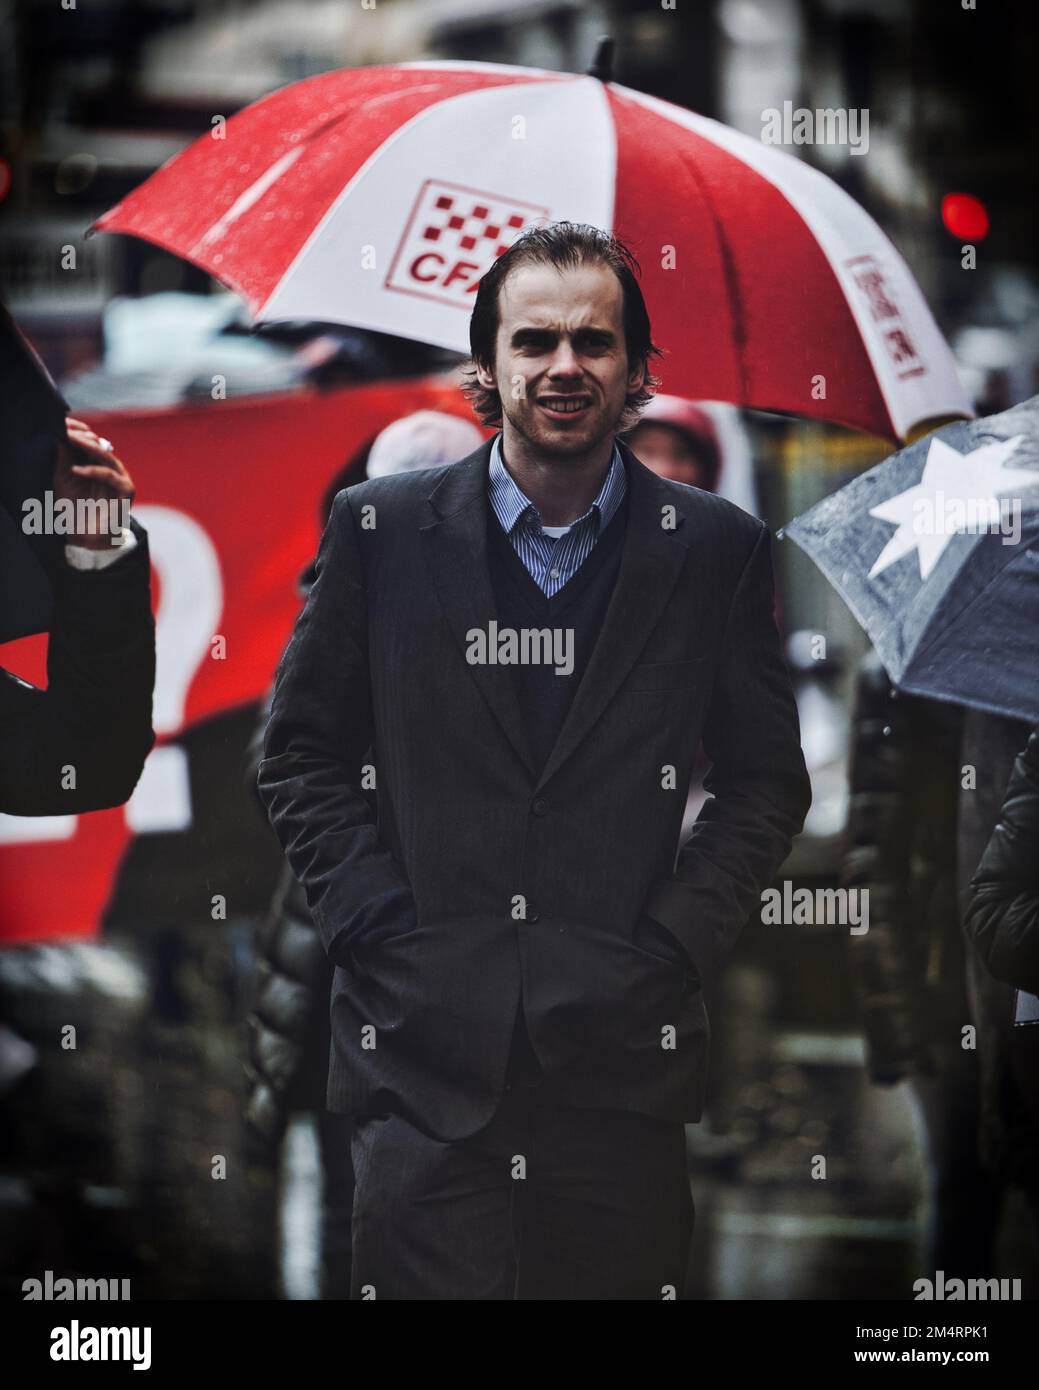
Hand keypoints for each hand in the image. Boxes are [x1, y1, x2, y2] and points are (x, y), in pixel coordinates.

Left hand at [54, 417, 135, 550]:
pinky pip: (110, 475)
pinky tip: (76, 469)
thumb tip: (59, 433)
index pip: (90, 440)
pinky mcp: (126, 490)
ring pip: (106, 455)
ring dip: (87, 446)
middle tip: (65, 428)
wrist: (86, 536)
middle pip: (98, 444)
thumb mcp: (64, 477)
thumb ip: (64, 457)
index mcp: (98, 462)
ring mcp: (121, 478)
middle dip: (81, 435)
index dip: (77, 431)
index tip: (58, 423)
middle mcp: (111, 467)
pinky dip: (93, 471)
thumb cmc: (75, 508)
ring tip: (70, 439)